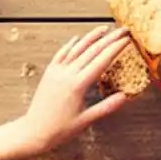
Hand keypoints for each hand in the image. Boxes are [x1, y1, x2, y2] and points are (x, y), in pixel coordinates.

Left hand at [12, 27, 132, 154]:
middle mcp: (67, 73)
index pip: (102, 61)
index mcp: (78, 85)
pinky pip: (61, 54)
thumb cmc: (60, 129)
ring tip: (104, 28)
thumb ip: (107, 107)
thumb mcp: (86, 120)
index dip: (116, 48)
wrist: (34, 131)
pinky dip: (71, 44)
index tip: (127, 40)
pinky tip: (77, 38)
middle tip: (122, 30)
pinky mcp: (49, 72)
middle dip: (109, 39)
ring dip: (91, 37)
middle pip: (92, 51)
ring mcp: (57, 71)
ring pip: (77, 48)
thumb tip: (125, 96)